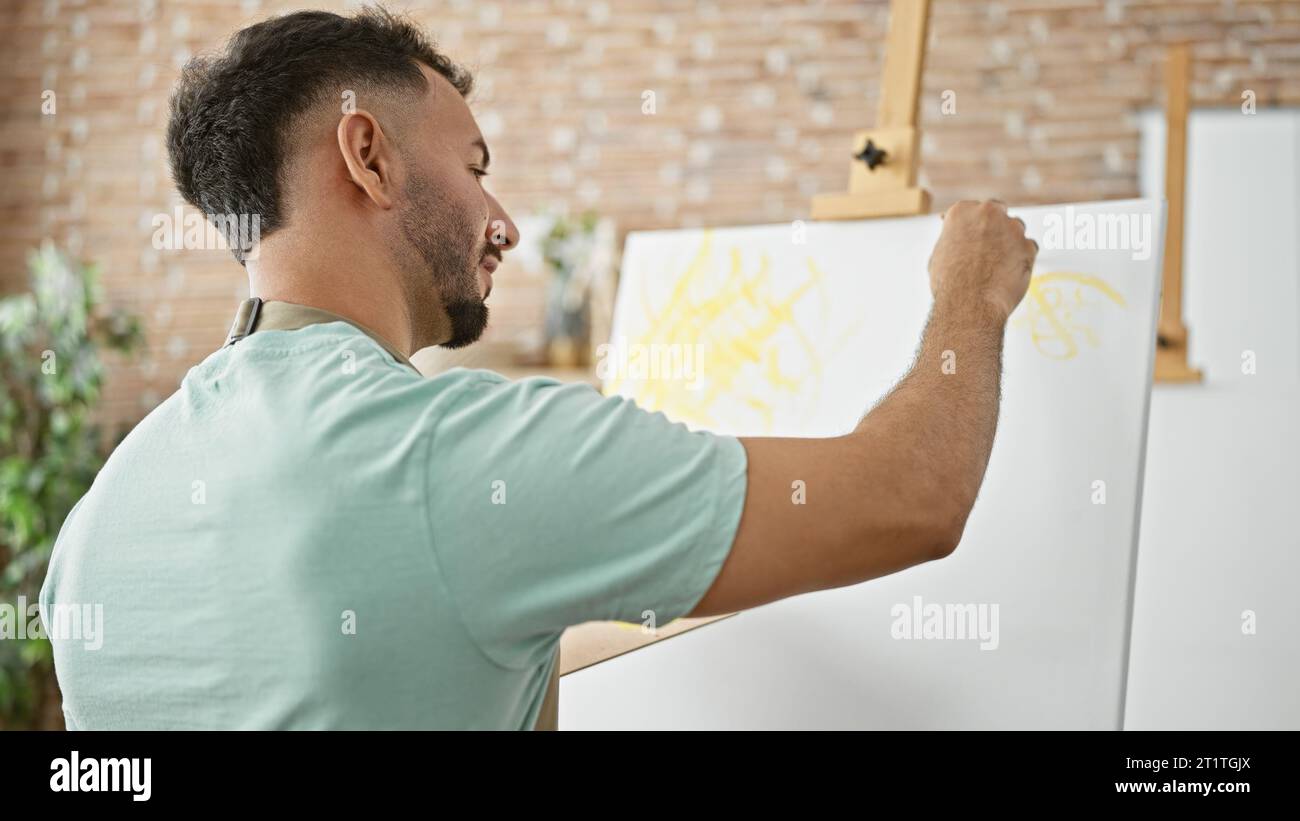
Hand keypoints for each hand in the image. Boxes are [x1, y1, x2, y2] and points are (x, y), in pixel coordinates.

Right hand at [927, 199, 1036, 321]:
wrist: (969, 305)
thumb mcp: (939, 255)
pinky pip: (1028, 249)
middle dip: (994, 225)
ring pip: (1016, 228)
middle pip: (997, 212)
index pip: (971, 209)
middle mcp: (988, 212)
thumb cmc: (949, 284)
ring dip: (1010, 242)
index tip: (972, 237)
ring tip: (997, 267)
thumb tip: (953, 238)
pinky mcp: (1029, 246)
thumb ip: (952, 240)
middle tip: (988, 246)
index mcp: (961, 211)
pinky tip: (1008, 274)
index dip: (973, 225)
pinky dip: (1022, 259)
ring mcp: (1012, 228)